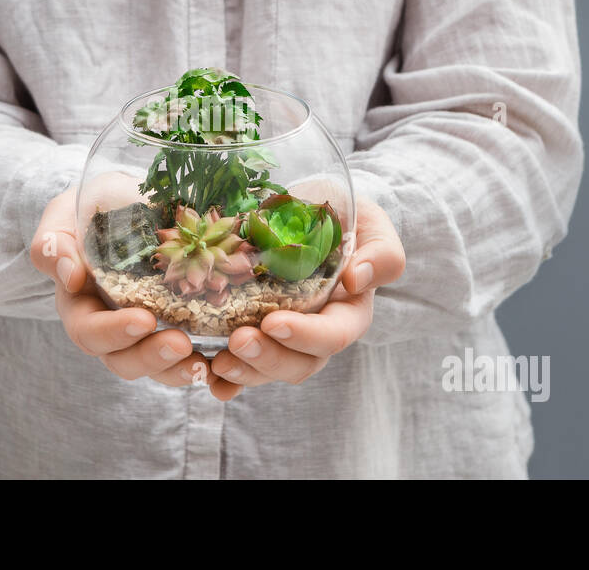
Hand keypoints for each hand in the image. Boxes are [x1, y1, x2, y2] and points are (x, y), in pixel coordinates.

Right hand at [30, 185, 211, 387]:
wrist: (128, 204)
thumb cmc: (90, 210)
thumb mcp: (63, 217)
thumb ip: (53, 244)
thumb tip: (70, 275)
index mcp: (80, 307)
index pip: (90, 332)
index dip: (114, 333)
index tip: (143, 320)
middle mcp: (112, 328)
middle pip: (125, 360)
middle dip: (152, 358)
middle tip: (181, 344)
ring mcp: (147, 333)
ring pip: (158, 366)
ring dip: (180, 370)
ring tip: (205, 363)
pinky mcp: (179, 327)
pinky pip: (189, 358)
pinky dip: (208, 368)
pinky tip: (227, 368)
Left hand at [208, 198, 404, 400]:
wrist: (310, 211)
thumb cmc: (346, 219)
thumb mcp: (372, 226)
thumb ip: (380, 253)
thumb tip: (356, 279)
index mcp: (348, 312)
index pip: (334, 335)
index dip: (305, 335)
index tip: (274, 323)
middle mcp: (316, 332)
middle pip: (298, 363)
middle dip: (268, 358)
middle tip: (238, 341)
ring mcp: (284, 337)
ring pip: (267, 369)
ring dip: (243, 370)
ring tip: (218, 361)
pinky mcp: (255, 332)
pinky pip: (242, 364)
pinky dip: (226, 378)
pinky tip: (208, 374)